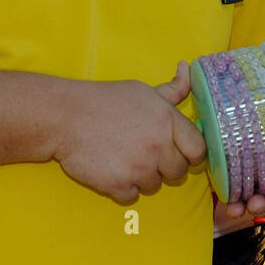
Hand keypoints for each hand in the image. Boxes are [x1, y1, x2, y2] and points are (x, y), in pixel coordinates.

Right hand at [53, 62, 206, 203]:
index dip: (191, 153)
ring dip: (143, 176)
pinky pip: (133, 196)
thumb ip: (173, 89)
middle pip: (179, 172)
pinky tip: (113, 169)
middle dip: (166, 166)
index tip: (180, 153)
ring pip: (155, 185)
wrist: (66, 117)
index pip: (198, 149)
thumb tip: (187, 69)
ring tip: (125, 158)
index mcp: (168, 120)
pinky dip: (124, 187)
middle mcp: (158, 145)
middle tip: (147, 155)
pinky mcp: (119, 185)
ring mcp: (139, 167)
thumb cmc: (106, 100)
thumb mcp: (143, 90)